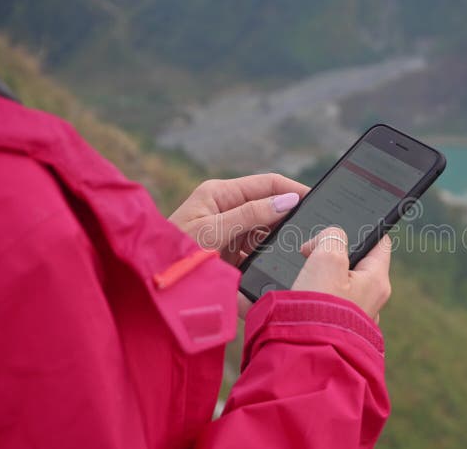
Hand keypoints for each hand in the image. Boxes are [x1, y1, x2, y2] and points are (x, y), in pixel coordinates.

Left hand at [169, 174, 308, 318]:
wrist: (151, 282)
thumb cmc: (171, 251)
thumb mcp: (213, 231)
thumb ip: (250, 215)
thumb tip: (286, 201)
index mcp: (220, 193)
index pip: (266, 184)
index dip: (292, 189)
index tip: (315, 199)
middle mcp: (225, 208)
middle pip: (267, 208)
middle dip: (287, 219)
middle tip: (309, 231)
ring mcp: (227, 231)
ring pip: (263, 232)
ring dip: (275, 243)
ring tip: (293, 251)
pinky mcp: (227, 253)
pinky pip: (254, 252)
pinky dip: (263, 259)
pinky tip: (272, 268)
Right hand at [292, 227, 391, 320]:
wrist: (302, 358)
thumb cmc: (319, 311)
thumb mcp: (326, 259)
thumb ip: (332, 238)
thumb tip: (327, 239)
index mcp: (377, 281)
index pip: (380, 242)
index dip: (361, 229)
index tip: (340, 224)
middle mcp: (371, 302)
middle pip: (354, 263)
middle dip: (331, 254)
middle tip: (309, 253)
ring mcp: (352, 319)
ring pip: (336, 284)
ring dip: (317, 277)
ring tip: (298, 278)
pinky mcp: (332, 330)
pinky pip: (323, 305)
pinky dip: (309, 297)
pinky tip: (294, 297)